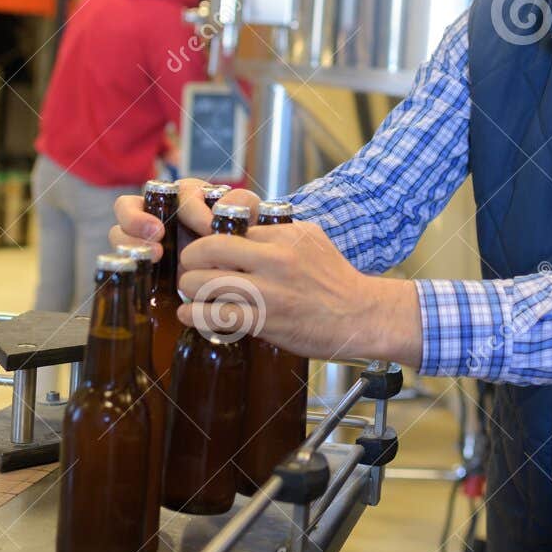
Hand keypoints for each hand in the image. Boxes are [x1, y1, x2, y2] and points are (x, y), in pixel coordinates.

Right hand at [109, 180, 262, 261]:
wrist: (232, 267)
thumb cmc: (236, 234)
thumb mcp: (245, 216)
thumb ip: (242, 203)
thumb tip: (228, 205)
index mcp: (182, 195)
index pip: (179, 193)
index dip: (193, 209)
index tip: (209, 227)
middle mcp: (155, 212)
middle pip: (127, 205)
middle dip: (136, 218)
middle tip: (158, 234)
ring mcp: (143, 239)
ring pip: (119, 233)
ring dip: (130, 243)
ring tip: (155, 256)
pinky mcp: (141, 263)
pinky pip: (122, 262)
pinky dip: (129, 266)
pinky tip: (146, 275)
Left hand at [176, 219, 421, 366]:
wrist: (361, 316)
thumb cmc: (336, 279)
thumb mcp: (311, 239)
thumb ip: (277, 232)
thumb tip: (244, 229)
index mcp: (283, 236)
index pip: (228, 231)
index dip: (209, 242)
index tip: (203, 253)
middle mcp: (274, 259)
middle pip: (208, 250)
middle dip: (190, 260)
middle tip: (190, 269)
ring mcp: (268, 291)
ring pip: (205, 283)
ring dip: (190, 288)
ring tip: (191, 293)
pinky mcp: (265, 321)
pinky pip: (216, 316)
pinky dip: (194, 314)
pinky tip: (190, 313)